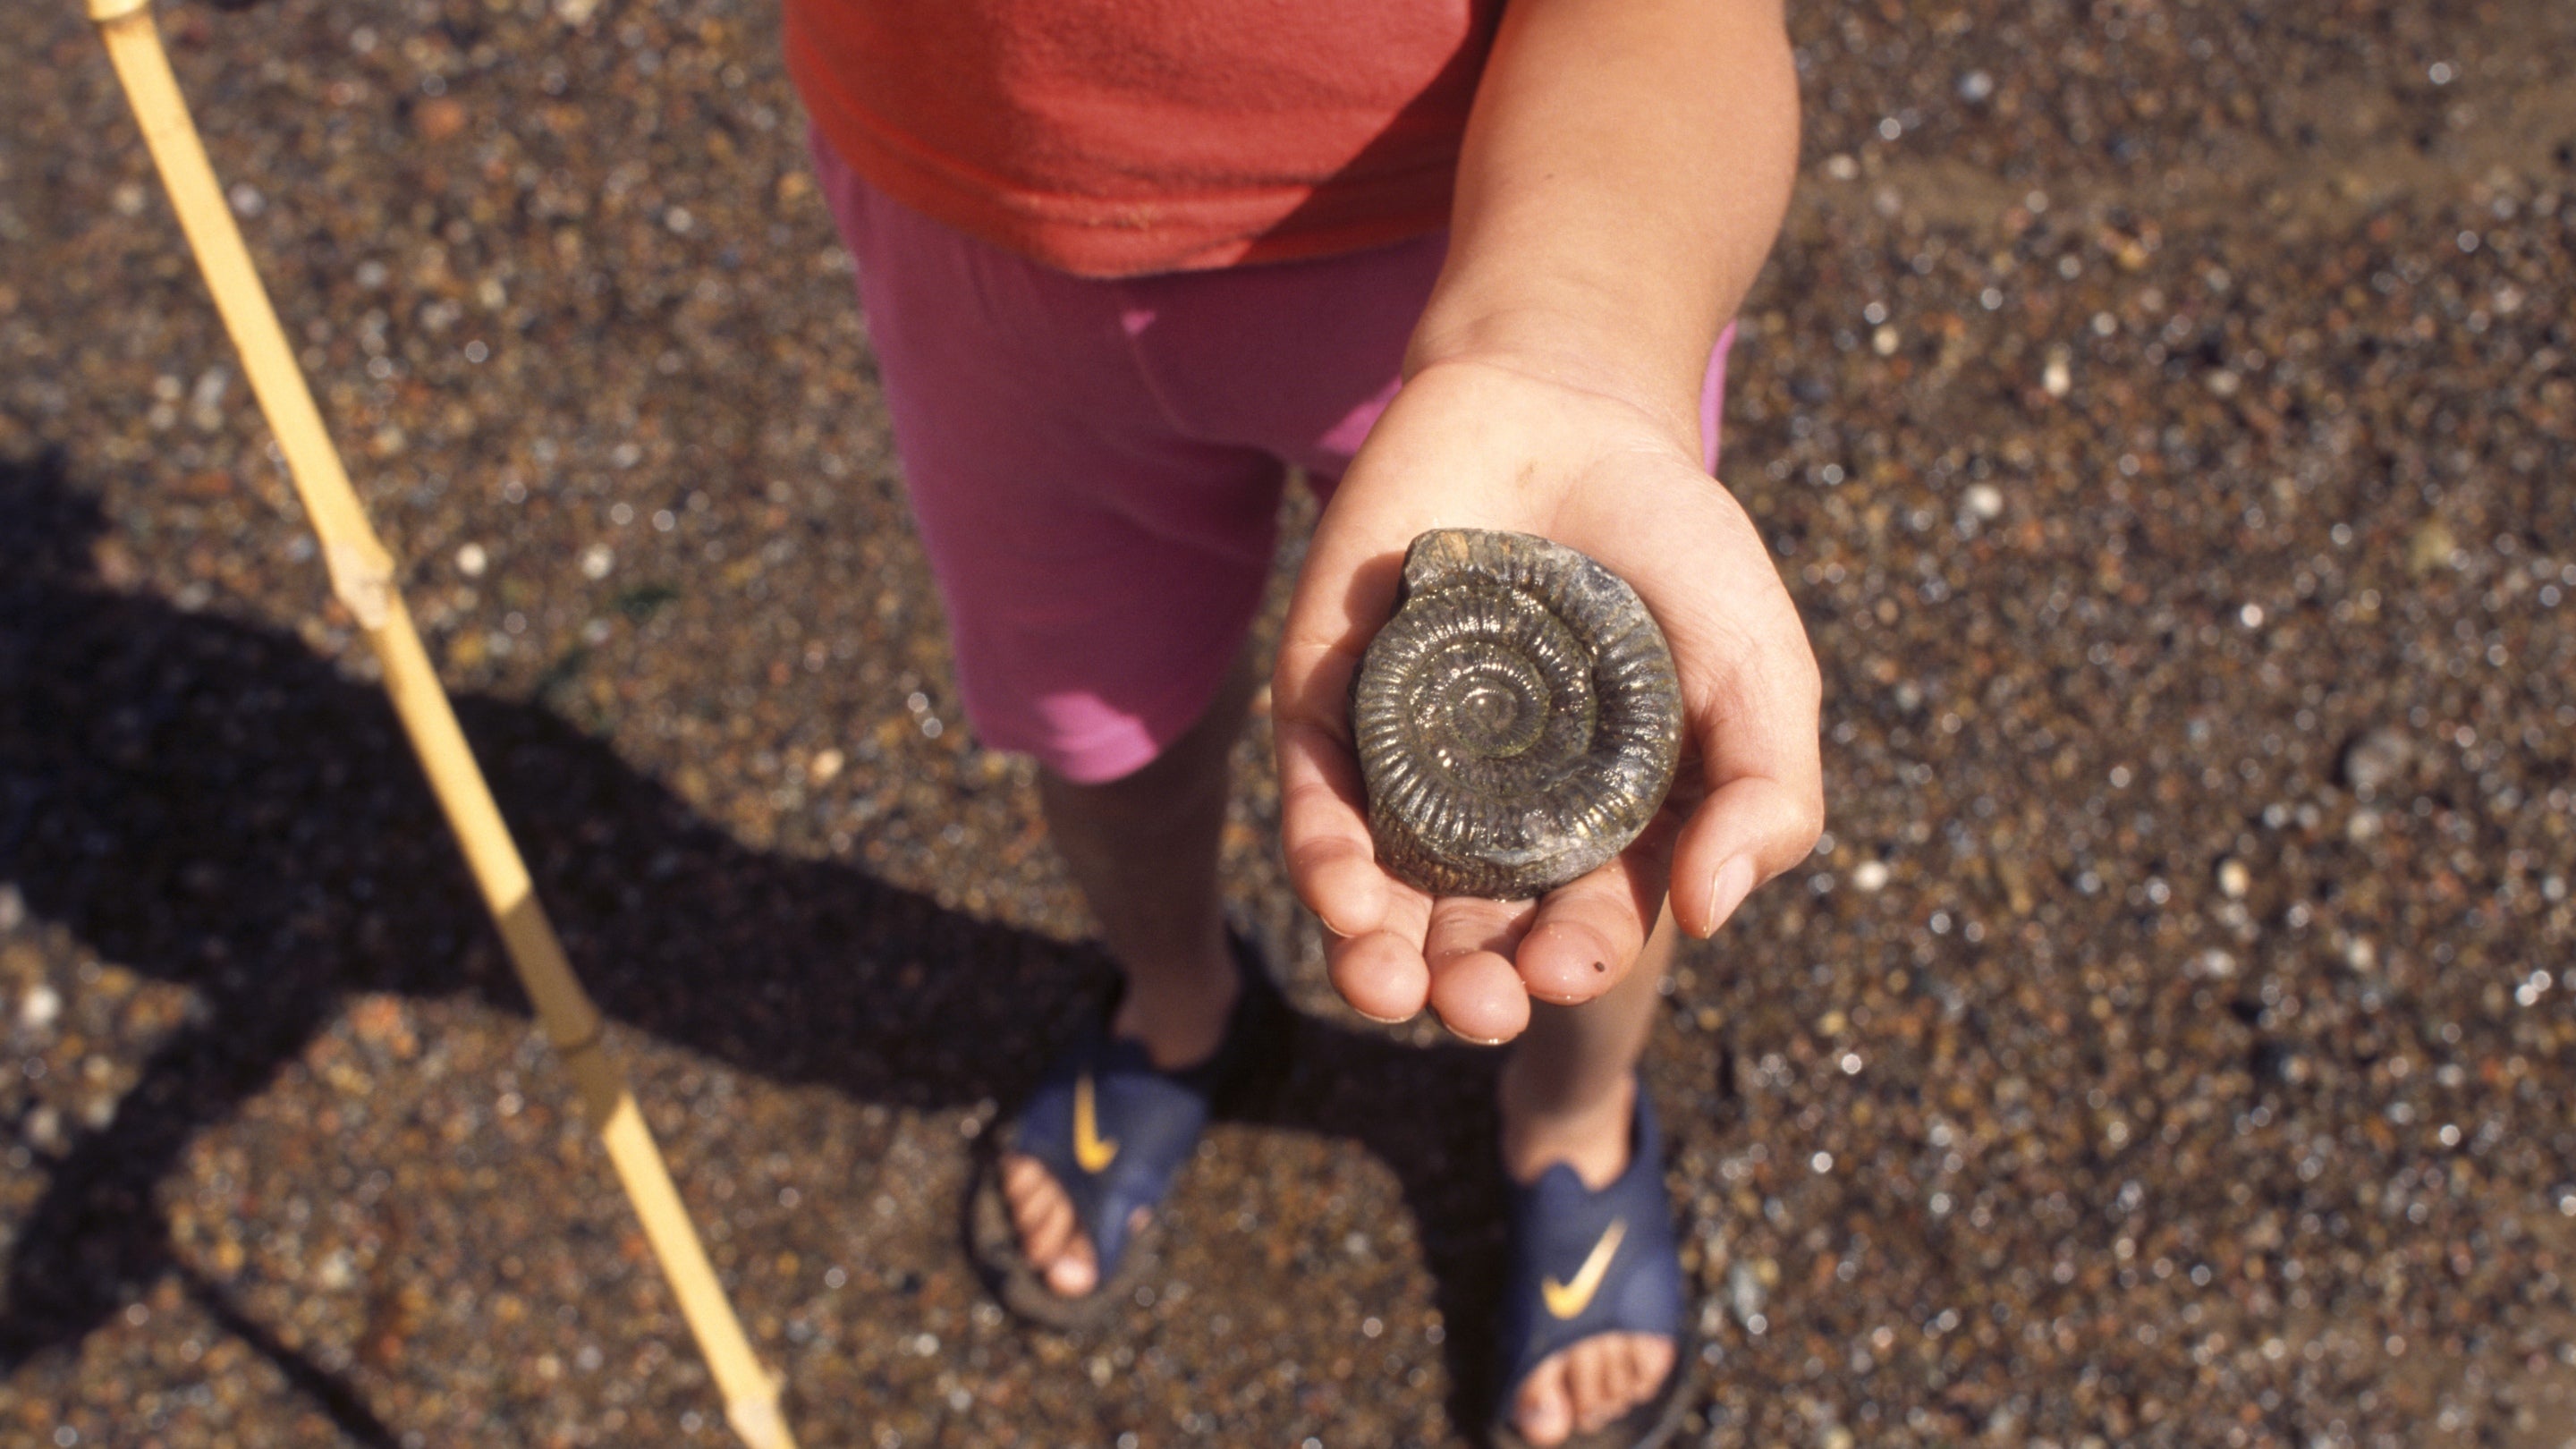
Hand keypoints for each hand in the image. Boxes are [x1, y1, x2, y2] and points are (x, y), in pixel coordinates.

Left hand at [1273, 355, 1821, 1043]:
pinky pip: (1316, 801)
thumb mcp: (1756, 668)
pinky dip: (1323, 854)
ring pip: (1382, 893)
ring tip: (1383, 984)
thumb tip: (1705, 913)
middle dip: (1467, 986)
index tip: (1561, 972)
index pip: (1583, 923)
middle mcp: (1498, 818)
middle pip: (1473, 933)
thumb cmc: (1674, 548)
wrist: (1565, 405)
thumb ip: (1763, 791)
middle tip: (1472, 1004)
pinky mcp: (1335, 708)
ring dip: (1376, 953)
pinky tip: (1337, 894)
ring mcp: (1410, 767)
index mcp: (1601, 830)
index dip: (1572, 961)